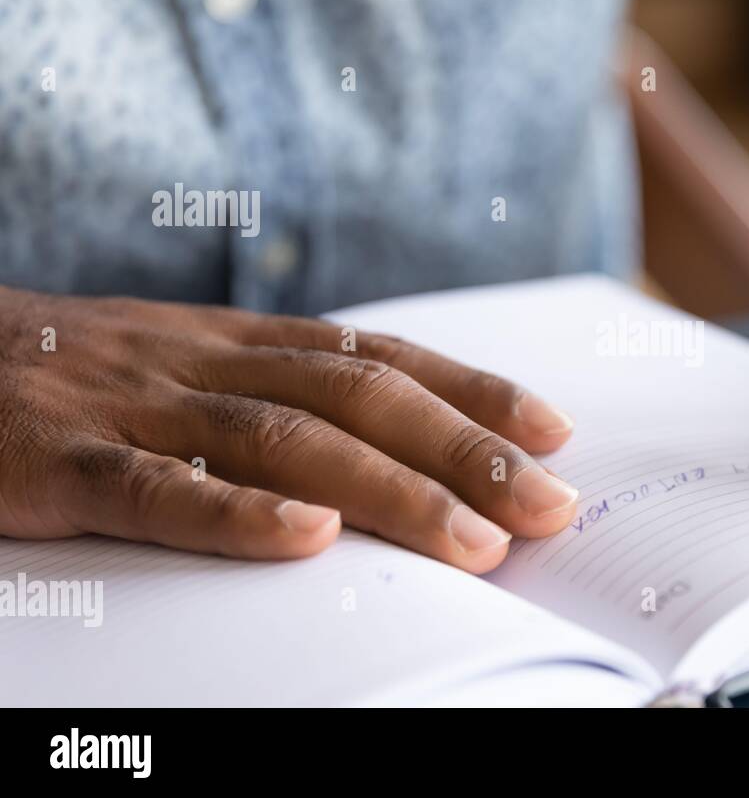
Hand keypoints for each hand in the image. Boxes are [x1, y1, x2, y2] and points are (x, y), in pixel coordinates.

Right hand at [0, 291, 579, 570]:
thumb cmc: (76, 378)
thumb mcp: (186, 371)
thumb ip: (275, 399)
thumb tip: (390, 452)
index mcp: (238, 343)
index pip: (380, 359)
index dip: (472, 391)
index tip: (554, 431)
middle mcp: (205, 364)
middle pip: (358, 399)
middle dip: (464, 451)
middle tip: (549, 503)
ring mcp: (133, 408)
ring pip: (281, 441)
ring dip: (388, 491)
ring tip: (472, 541)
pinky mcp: (58, 461)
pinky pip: (153, 490)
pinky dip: (234, 514)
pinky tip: (306, 541)